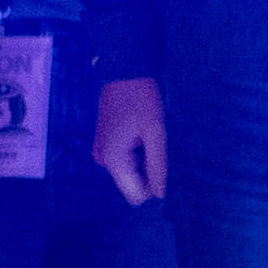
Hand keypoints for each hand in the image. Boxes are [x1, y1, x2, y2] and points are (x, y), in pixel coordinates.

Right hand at [96, 76, 170, 205]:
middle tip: (157, 145)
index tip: (164, 164)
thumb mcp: (155, 131)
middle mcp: (104, 160)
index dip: (154, 185)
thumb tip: (160, 194)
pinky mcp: (106, 143)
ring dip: (144, 159)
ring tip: (150, 136)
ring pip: (130, 171)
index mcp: (114, 160)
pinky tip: (143, 133)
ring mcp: (103, 151)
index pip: (135, 195)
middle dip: (149, 171)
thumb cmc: (141, 99)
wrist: (123, 72)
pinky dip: (138, 151)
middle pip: (133, 183)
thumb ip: (157, 164)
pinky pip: (126, 159)